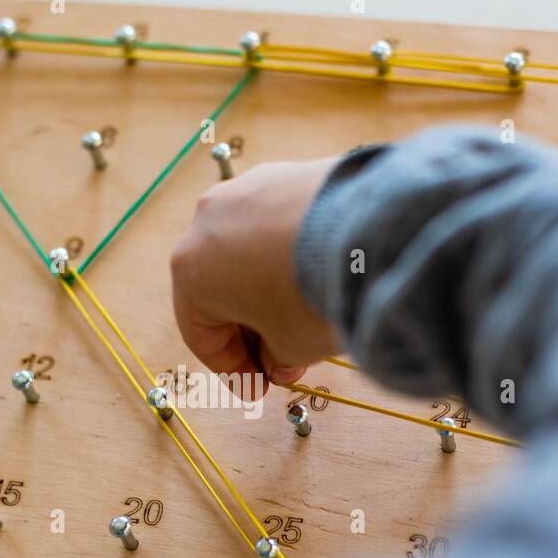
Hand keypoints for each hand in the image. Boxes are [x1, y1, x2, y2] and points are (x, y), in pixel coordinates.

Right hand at [170, 158, 340, 395]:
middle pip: (221, 288)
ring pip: (249, 250)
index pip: (202, 333)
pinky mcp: (287, 170)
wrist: (367, 232)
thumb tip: (279, 360)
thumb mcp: (289, 347)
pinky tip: (320, 273)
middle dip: (251, 327)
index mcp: (190, 269)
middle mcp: (207, 221)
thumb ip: (275, 358)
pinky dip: (291, 251)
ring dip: (269, 286)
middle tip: (284, 360)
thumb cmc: (311, 294)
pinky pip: (279, 222)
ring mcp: (247, 189)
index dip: (233, 369)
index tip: (259, 387)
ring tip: (306, 315)